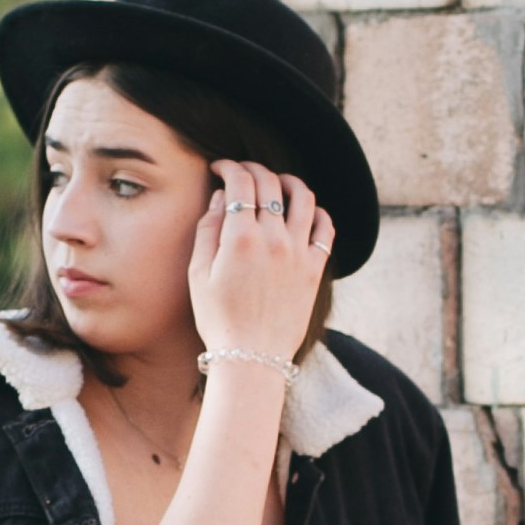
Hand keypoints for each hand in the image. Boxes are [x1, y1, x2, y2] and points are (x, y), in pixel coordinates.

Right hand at [188, 162, 332, 367]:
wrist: (252, 357)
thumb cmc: (218, 319)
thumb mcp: (199, 274)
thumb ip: (208, 230)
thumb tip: (222, 197)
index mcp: (240, 238)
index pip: (240, 182)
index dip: (229, 166)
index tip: (221, 167)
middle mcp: (274, 238)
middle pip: (270, 183)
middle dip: (253, 168)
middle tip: (243, 171)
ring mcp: (298, 252)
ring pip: (303, 197)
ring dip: (289, 181)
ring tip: (278, 182)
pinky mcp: (315, 268)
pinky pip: (325, 228)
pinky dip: (317, 211)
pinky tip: (306, 212)